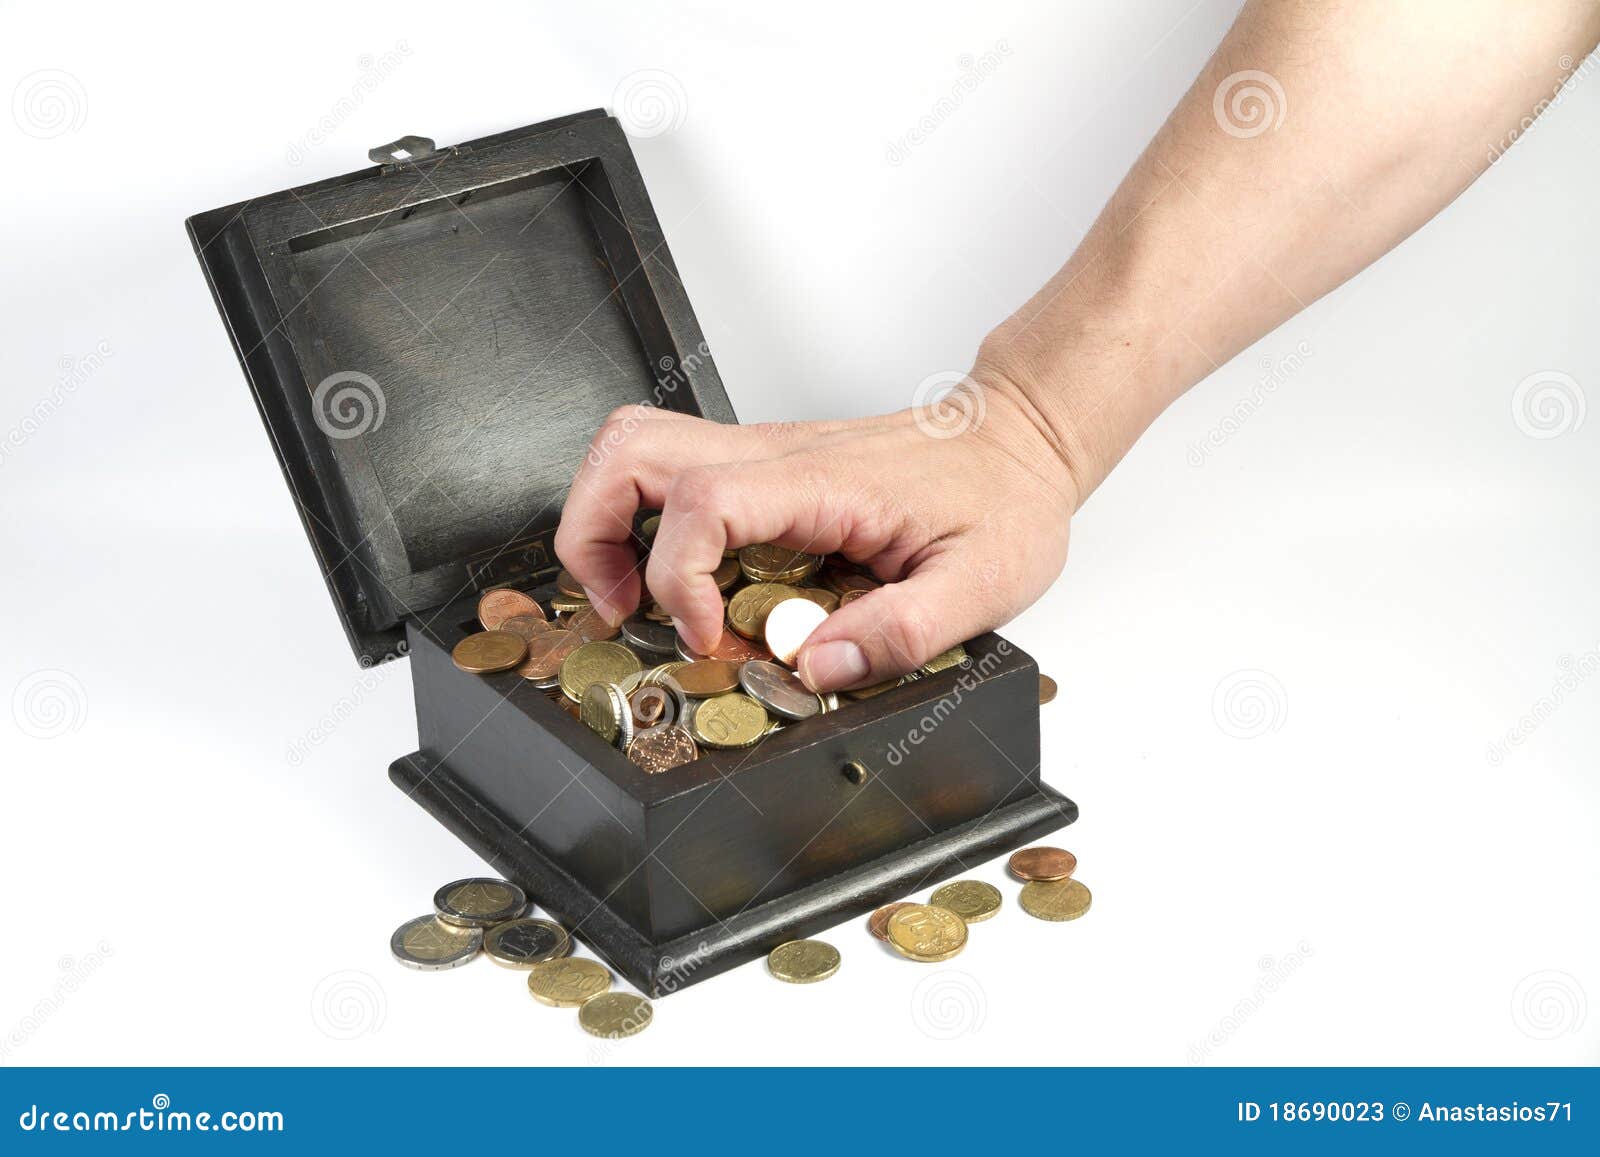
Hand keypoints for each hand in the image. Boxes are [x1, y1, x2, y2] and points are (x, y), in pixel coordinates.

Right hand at [554, 369, 1079, 691]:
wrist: (1018, 441)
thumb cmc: (1001, 501)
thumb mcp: (982, 585)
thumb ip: (901, 633)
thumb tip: (813, 665)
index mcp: (822, 481)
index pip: (703, 501)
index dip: (678, 577)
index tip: (706, 637)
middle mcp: (777, 454)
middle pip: (630, 451)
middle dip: (595, 535)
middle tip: (625, 608)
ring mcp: (763, 454)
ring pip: (636, 447)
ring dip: (606, 521)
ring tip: (634, 595)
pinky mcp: (763, 467)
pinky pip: (671, 469)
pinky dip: (643, 521)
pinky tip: (681, 579)